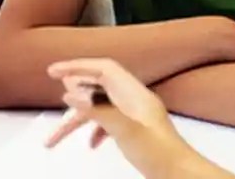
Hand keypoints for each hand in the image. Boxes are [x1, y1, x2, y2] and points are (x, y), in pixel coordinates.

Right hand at [46, 59, 209, 178]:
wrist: (181, 174)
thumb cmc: (160, 153)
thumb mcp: (125, 129)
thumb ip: (97, 109)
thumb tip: (70, 91)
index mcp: (133, 93)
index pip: (101, 68)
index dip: (77, 65)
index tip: (55, 70)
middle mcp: (133, 100)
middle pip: (97, 86)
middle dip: (73, 89)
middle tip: (53, 86)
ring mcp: (134, 115)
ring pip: (99, 109)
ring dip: (78, 119)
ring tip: (55, 137)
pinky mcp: (135, 130)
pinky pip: (108, 122)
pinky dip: (94, 129)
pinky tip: (90, 144)